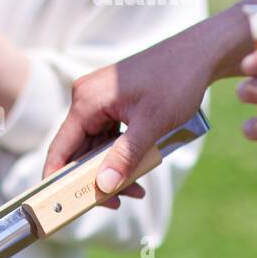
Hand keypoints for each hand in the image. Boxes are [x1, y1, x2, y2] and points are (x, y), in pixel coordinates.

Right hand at [43, 22, 220, 202]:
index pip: (60, 147)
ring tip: (136, 189)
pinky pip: (107, 135)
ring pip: (95, 145)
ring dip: (111, 168)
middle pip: (78, 149)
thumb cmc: (176, 82)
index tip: (59, 204)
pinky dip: (119, 153)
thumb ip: (124, 157)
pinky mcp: (111, 102)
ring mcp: (97, 99)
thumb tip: (103, 187)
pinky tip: (137, 167)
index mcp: (86, 101)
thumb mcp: (152, 124)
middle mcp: (85, 99)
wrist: (200, 53)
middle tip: (118, 202)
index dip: (56, 177)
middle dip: (96, 177)